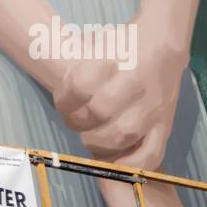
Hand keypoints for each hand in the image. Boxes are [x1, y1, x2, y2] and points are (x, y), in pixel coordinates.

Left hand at [51, 17, 188, 171]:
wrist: (163, 43)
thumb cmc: (121, 44)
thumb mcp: (94, 42)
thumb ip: (73, 63)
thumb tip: (41, 69)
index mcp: (114, 58)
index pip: (80, 85)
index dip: (64, 99)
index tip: (62, 102)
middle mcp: (135, 82)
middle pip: (99, 112)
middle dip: (78, 122)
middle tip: (75, 120)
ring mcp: (152, 106)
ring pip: (122, 135)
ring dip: (98, 143)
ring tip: (90, 138)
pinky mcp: (165, 124)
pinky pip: (151, 153)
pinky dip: (130, 164)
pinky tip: (114, 161)